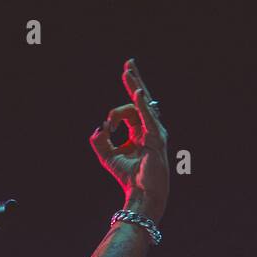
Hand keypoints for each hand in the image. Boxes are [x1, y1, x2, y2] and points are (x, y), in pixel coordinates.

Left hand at [90, 58, 168, 222]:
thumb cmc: (129, 176)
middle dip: (133, 81)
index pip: (128, 111)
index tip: (107, 128)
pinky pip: (149, 117)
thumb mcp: (107, 156)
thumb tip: (99, 126)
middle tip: (128, 63)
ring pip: (143, 104)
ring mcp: (155, 131)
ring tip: (127, 71)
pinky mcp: (157, 138)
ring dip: (134, 87)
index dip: (114, 116)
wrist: (142, 193)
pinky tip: (137, 92)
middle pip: (141, 99)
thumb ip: (99, 140)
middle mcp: (150, 127)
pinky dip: (142, 105)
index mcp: (139, 130)